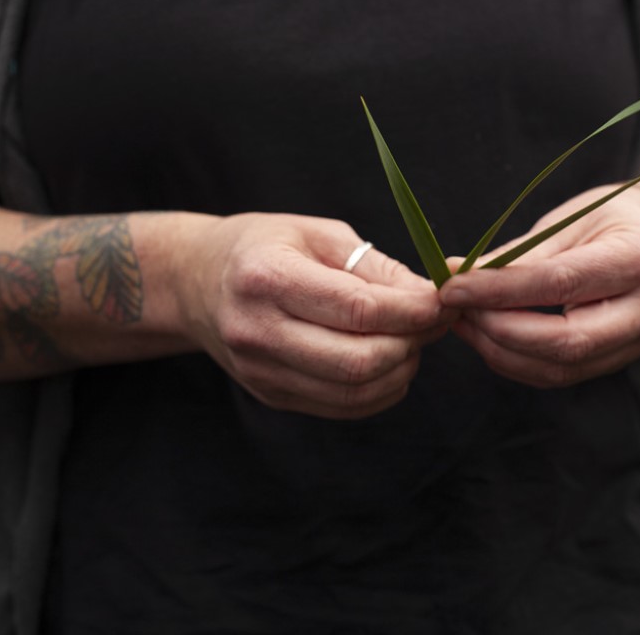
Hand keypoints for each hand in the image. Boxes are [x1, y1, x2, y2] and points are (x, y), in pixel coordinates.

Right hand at [174, 213, 450, 418]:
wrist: (197, 282)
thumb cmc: (264, 246)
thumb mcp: (316, 233)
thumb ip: (374, 266)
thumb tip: (429, 297)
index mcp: (267, 276)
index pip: (357, 309)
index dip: (412, 310)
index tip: (442, 300)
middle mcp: (257, 329)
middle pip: (358, 360)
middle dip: (412, 344)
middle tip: (434, 322)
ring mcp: (260, 370)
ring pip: (353, 391)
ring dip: (401, 370)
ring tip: (413, 340)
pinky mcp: (270, 395)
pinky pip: (341, 406)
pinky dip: (381, 391)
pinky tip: (391, 363)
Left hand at [438, 185, 639, 387]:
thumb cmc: (611, 220)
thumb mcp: (569, 220)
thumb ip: (518, 255)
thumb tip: (456, 275)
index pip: (559, 283)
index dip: (498, 290)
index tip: (452, 288)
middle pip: (566, 340)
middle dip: (499, 331)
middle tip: (456, 311)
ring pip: (562, 366)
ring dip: (501, 350)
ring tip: (465, 322)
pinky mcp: (626, 359)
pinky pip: (564, 373)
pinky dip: (518, 360)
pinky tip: (489, 338)